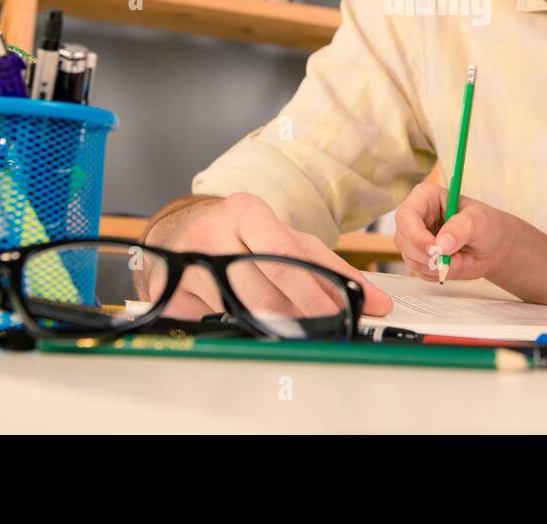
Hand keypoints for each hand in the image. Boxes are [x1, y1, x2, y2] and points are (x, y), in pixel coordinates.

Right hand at [142, 193, 391, 319]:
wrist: (182, 229)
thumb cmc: (241, 234)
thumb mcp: (285, 238)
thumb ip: (329, 268)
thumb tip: (374, 301)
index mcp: (249, 212)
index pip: (291, 258)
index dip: (320, 294)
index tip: (344, 316)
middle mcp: (217, 232)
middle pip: (267, 288)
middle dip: (302, 316)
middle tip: (325, 334)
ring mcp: (190, 261)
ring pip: (242, 308)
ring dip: (273, 326)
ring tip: (292, 334)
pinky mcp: (172, 289)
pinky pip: (215, 320)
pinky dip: (238, 328)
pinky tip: (249, 327)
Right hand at [392, 182, 520, 282]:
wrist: (494, 246)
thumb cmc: (487, 224)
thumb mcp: (479, 220)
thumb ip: (461, 228)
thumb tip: (441, 244)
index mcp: (425, 197)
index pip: (406, 215)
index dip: (417, 235)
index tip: (436, 250)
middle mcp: (416, 217)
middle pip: (404, 240)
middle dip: (430, 256)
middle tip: (458, 258)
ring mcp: (415, 238)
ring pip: (411, 259)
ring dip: (439, 266)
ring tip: (463, 258)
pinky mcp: (419, 257)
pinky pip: (420, 272)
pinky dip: (440, 273)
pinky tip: (456, 264)